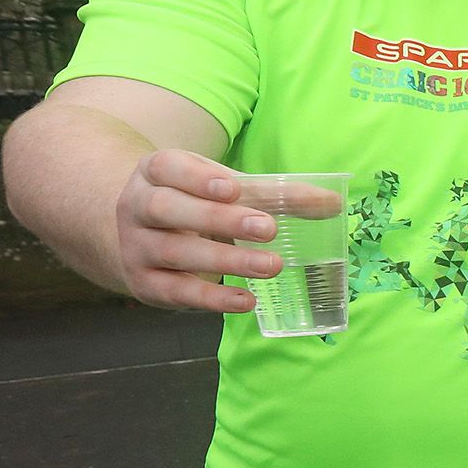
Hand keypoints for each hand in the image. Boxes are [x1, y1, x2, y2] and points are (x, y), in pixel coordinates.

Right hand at [113, 150, 284, 312]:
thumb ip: (274, 194)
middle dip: (217, 219)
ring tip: (271, 266)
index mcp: (155, 173)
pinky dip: (212, 298)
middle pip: (166, 209)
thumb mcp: (225, 190)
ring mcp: (135, 246)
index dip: (196, 178)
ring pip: (174, 252)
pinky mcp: (144, 283)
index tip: (233, 188)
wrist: (143, 236)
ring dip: (226, 260)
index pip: (166, 167)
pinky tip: (246, 300)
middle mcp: (136, 206)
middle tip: (268, 229)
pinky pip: (176, 292)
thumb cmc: (194, 204)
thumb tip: (332, 203)